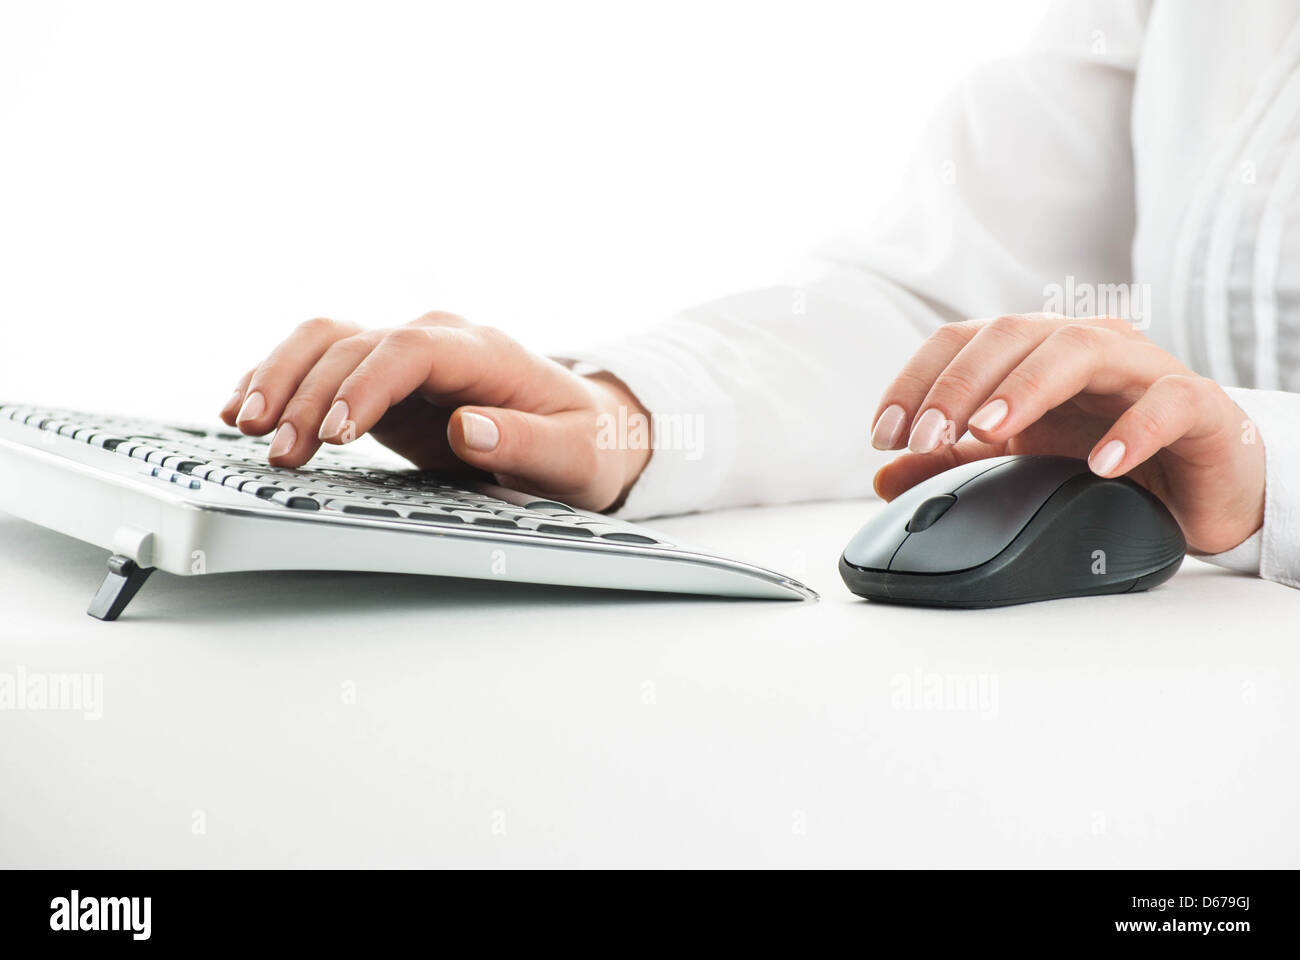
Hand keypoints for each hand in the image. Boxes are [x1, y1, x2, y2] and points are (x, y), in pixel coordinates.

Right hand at [219, 312, 651, 511]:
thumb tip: (471, 430)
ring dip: (279, 380)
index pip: (409, 350)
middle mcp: (436, 341)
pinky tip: (243, 410)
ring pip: (323, 342)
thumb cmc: (583, 442)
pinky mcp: (383, 381)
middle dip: (308, 396)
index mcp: (483, 351)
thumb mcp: (573, 454)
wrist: (585, 430)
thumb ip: (524, 442)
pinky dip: (279, 381)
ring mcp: (405, 356)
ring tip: (244, 428)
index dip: (366, 386)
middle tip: (279, 451)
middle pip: (353, 344)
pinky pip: (318, 364)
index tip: (335, 433)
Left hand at [868, 314, 1264, 554]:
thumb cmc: (1109, 453)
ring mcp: (1141, 369)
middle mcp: (1083, 346)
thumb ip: (955, 462)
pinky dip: (1132, 429)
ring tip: (990, 431)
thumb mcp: (1019, 460)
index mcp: (1034, 352)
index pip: (961, 341)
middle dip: (958, 385)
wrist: (1204, 484)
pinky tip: (1100, 463)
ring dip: (1026, 387)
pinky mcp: (1199, 405)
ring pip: (1080, 348)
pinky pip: (1167, 402)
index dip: (916, 381)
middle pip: (1010, 335)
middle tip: (925, 438)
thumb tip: (882, 476)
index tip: (884, 435)